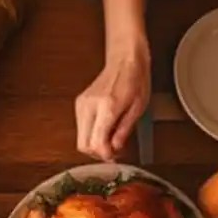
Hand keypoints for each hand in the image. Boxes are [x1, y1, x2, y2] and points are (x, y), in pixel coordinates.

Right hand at [75, 42, 149, 161]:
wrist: (124, 60)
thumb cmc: (135, 79)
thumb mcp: (138, 108)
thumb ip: (124, 130)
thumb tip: (115, 148)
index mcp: (107, 107)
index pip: (97, 143)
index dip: (105, 155)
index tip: (115, 157)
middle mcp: (90, 106)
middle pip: (83, 144)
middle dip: (98, 153)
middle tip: (113, 152)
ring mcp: (82, 105)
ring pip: (80, 138)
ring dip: (94, 144)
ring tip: (111, 140)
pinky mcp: (79, 104)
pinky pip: (81, 128)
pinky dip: (91, 134)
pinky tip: (104, 130)